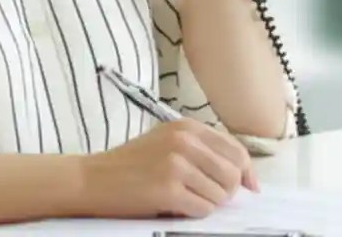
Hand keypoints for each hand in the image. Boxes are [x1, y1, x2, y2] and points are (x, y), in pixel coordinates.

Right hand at [77, 119, 258, 218]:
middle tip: (207, 197)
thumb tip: (244, 177)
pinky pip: (203, 209)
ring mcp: (177, 164)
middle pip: (233, 174)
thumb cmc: (131, 165)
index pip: (236, 150)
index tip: (249, 188)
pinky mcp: (168, 189)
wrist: (93, 179)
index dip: (247, 173)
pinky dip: (194, 213)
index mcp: (187, 127)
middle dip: (227, 192)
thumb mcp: (167, 143)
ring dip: (208, 204)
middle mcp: (185, 141)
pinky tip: (176, 206)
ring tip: (186, 200)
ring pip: (221, 195)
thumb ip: (202, 151)